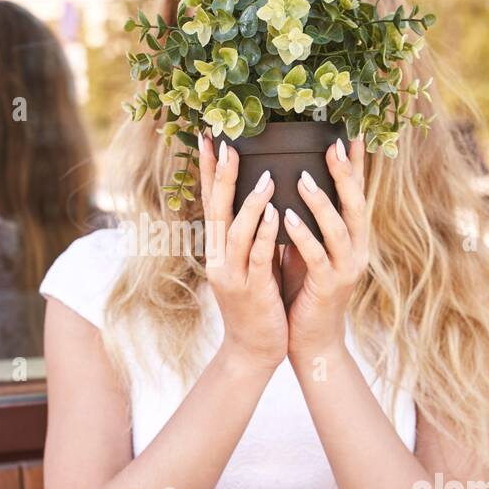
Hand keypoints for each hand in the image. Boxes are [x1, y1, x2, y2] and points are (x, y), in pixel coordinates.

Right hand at [199, 134, 287, 371]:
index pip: (212, 201)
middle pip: (217, 209)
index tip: (210, 137)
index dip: (210, 170)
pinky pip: (258, 258)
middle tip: (228, 141)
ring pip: (237, 232)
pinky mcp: (252, 292)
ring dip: (250, 202)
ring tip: (266, 173)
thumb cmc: (257, 303)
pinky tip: (278, 213)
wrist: (253, 351)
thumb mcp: (249, 264)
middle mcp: (219, 259)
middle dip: (222, 175)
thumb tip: (265, 196)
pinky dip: (266, 234)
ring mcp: (233, 276)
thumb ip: (253, 234)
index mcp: (218, 249)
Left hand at [282, 136, 369, 358]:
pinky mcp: (329, 287)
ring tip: (303, 177)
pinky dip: (303, 236)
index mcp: (351, 238)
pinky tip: (287, 219)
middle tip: (333, 143)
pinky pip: (317, 257)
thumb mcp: (306, 249)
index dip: (356, 164)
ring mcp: (345, 268)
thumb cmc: (304, 291)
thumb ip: (306, 221)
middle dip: (346, 173)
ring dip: (321, 202)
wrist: (310, 340)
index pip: (355, 193)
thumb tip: (290, 182)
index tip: (350, 131)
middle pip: (356, 204)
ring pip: (340, 229)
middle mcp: (355, 249)